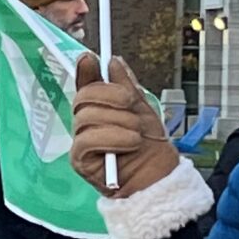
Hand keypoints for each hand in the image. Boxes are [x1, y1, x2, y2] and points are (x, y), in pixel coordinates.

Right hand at [70, 55, 180, 196]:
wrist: (159, 180)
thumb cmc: (151, 149)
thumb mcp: (143, 110)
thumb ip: (126, 87)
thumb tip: (113, 62)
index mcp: (99, 109)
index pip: (85, 85)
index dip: (86, 70)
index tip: (91, 57)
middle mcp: (85, 124)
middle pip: (83, 98)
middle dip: (110, 96)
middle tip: (131, 104)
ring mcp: (81, 142)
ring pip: (87, 118)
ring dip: (119, 122)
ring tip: (137, 134)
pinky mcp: (80, 160)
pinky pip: (88, 140)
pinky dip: (113, 138)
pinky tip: (130, 143)